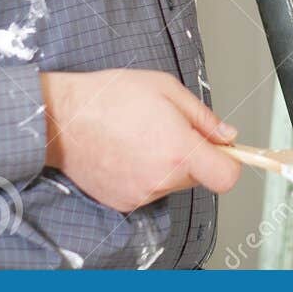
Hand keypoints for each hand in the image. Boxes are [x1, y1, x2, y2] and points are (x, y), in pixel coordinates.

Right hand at [41, 69, 241, 211]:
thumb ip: (203, 116)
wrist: (61, 118)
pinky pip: (148, 190)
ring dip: (167, 164)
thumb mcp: (166, 89)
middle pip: (198, 177)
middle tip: (168, 128)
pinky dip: (145, 174)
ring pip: (172, 183)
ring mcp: (141, 194)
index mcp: (179, 149)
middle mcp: (162, 178)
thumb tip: (227, 135)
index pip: (226, 177)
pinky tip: (127, 152)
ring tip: (141, 137)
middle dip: (192, 155)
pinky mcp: (122, 202)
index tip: (224, 150)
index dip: (231, 162)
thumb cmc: (110, 97)